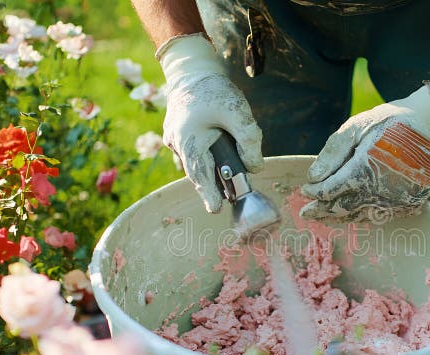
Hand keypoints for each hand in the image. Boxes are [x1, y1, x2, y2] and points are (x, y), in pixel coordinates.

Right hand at [160, 34, 262, 212]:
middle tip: (232, 193)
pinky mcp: (179, 138)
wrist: (191, 71)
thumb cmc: (214, 90)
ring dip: (215, 163)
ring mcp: (174, 141)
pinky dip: (210, 153)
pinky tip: (219, 138)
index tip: (215, 209)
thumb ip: (250, 140)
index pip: (200, 174)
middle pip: (201, 171)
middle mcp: (177, 143)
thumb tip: (255, 168)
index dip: (209, 193)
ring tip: (226, 144)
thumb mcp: (237, 111)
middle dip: (218, 181)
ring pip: (200, 161)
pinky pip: (197, 152)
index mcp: (188, 139)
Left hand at [300, 84, 429, 221]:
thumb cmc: (389, 122)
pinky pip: (381, 215)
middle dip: (323, 211)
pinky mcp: (409, 203)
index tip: (305, 190)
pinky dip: (364, 215)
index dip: (315, 193)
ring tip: (326, 216)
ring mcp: (396, 201)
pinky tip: (353, 212)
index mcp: (363, 172)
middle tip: (307, 213)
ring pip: (361, 216)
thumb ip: (332, 154)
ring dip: (341, 217)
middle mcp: (379, 192)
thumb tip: (313, 179)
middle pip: (343, 209)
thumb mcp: (355, 129)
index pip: (330, 192)